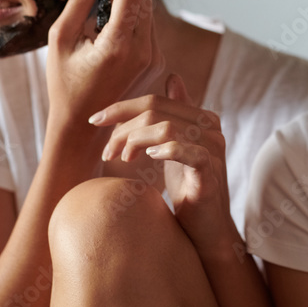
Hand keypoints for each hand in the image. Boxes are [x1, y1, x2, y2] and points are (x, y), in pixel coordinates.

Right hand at [46, 0, 164, 134]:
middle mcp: (144, 51)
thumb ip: (79, 0)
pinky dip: (132, 17)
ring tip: (99, 1)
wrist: (83, 129)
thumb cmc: (65, 85)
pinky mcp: (158, 63)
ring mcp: (155, 58)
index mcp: (119, 45)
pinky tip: (109, 25)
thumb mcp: (61, 39)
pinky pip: (148, 28)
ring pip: (148, 10)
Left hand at [91, 74, 234, 253]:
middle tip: (108, 153)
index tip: (94, 121)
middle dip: (123, 129)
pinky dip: (166, 150)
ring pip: (166, 128)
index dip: (121, 108)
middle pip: (156, 112)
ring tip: (123, 159)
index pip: (155, 101)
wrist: (206, 229)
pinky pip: (190, 152)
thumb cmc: (188, 187)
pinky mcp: (211, 172)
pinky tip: (149, 158)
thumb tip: (173, 77)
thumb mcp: (176, 147)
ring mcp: (213, 149)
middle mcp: (211, 127)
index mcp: (201, 117)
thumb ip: (174, 116)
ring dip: (135, 141)